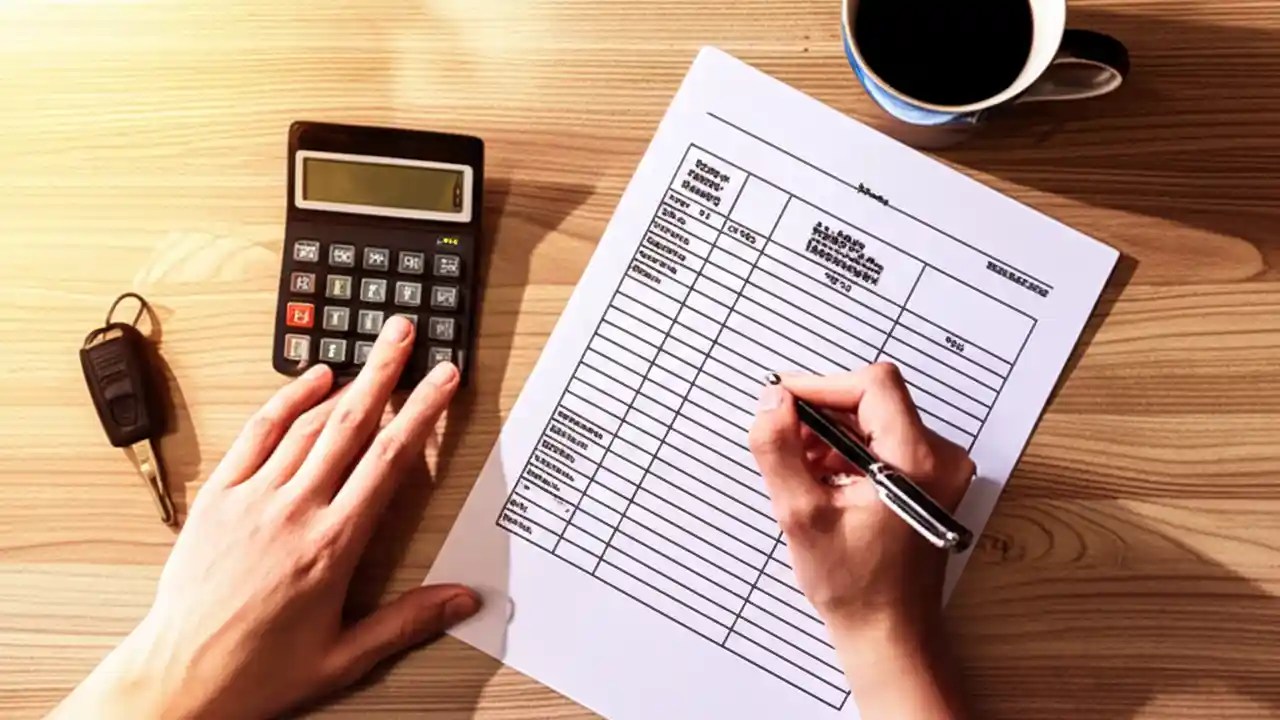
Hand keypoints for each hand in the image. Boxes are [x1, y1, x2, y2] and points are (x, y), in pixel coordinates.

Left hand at [51, 316, 479, 719]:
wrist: (179, 676)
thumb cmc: (258, 670)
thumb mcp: (345, 655)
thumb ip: (409, 621)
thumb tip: (461, 600)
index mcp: (333, 546)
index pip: (390, 460)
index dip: (421, 412)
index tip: (441, 381)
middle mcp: (294, 511)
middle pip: (351, 424)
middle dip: (385, 373)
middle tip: (404, 335)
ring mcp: (253, 499)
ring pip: (308, 423)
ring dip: (345, 382)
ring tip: (371, 354)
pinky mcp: (218, 498)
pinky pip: (256, 435)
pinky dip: (285, 402)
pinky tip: (309, 382)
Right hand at [749, 363, 972, 718]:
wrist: (888, 632)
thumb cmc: (855, 586)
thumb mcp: (801, 515)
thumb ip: (780, 451)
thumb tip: (772, 403)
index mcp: (918, 460)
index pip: (871, 385)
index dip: (821, 387)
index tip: (782, 402)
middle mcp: (939, 458)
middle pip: (872, 400)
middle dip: (821, 416)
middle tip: (785, 444)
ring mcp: (937, 469)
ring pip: (874, 420)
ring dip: (830, 435)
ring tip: (800, 470)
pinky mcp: (927, 480)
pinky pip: (882, 442)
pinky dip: (846, 452)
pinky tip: (821, 481)